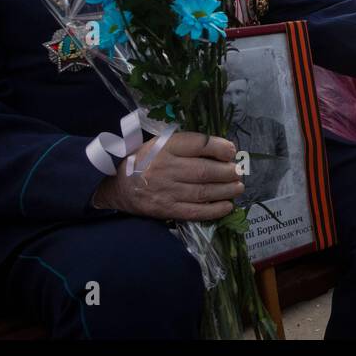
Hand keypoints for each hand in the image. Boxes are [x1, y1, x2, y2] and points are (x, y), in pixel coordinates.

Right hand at [92, 131, 243, 220]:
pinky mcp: (166, 210)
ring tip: (238, 187)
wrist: (117, 185)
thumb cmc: (146, 160)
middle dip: (227, 172)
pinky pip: (194, 211)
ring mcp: (166, 191)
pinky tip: (227, 206)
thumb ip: (188, 144)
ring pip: (203, 192)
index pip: (197, 144)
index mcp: (164, 147)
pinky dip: (214, 210)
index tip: (231, 150)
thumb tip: (223, 149)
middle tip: (238, 172)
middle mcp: (165, 168)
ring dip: (226, 191)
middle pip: (204, 170)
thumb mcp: (162, 143)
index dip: (218, 147)